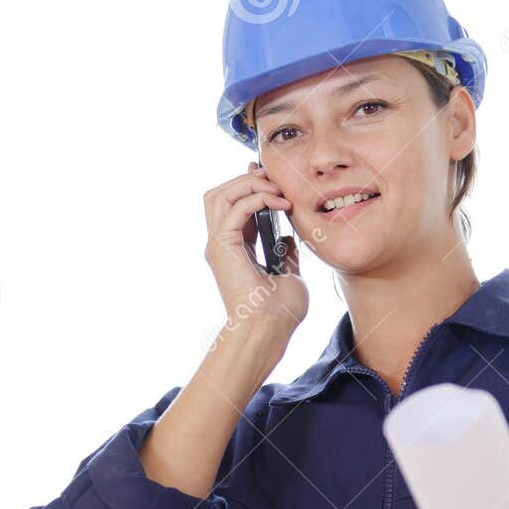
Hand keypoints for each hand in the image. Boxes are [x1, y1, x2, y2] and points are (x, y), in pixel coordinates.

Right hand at [202, 160, 307, 332]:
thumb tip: (289, 237)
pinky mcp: (222, 248)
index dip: (249, 186)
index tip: (273, 178)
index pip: (233, 206)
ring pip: (219, 195)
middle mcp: (221, 245)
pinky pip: (234, 209)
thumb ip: (286, 254)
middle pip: (219, 194)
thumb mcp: (289, 275)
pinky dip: (256, 199)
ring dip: (249, 185)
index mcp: (234, 250)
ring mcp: (218, 245)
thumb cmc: (279, 313)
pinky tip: (280, 204)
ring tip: (277, 190)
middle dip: (245, 179)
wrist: (268, 331)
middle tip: (274, 178)